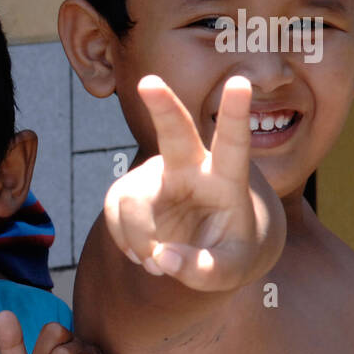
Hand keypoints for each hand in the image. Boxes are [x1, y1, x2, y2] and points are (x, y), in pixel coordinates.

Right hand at [104, 74, 277, 290]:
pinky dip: (126, 242)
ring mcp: (155, 175)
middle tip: (149, 82)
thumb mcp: (233, 270)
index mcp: (226, 179)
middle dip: (162, 107)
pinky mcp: (129, 190)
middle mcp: (189, 167)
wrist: (209, 249)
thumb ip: (207, 271)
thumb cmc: (231, 251)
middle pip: (174, 134)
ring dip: (140, 241)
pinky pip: (114, 213)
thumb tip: (162, 258)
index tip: (240, 82)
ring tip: (157, 264)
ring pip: (133, 202)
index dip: (235, 115)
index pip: (233, 146)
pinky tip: (144, 255)